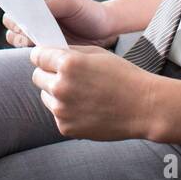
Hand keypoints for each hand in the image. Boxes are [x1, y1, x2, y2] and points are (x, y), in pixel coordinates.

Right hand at [3, 0, 117, 48]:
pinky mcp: (40, 45)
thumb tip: (30, 12)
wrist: (103, 33)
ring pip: (14, 35)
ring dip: (21, 40)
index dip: (16, 8)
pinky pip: (25, 49)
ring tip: (36, 42)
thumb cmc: (90, 12)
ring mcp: (35, 29)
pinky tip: (42, 50)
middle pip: (10, 18)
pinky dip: (29, 50)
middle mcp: (32, 10)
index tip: (23, 19)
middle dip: (17, 27)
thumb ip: (51, 5)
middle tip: (29, 33)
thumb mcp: (73, 3)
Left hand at [30, 44, 157, 140]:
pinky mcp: (66, 127)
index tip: (48, 59)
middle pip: (37, 77)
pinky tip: (87, 108)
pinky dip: (67, 112)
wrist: (144, 107)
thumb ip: (70, 52)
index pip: (37, 56)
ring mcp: (62, 110)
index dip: (43, 56)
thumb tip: (49, 52)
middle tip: (68, 77)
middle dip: (48, 74)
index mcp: (68, 64)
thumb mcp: (97, 53)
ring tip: (82, 94)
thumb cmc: (123, 76)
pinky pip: (57, 115)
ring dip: (57, 94)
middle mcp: (60, 87)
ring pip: (46, 97)